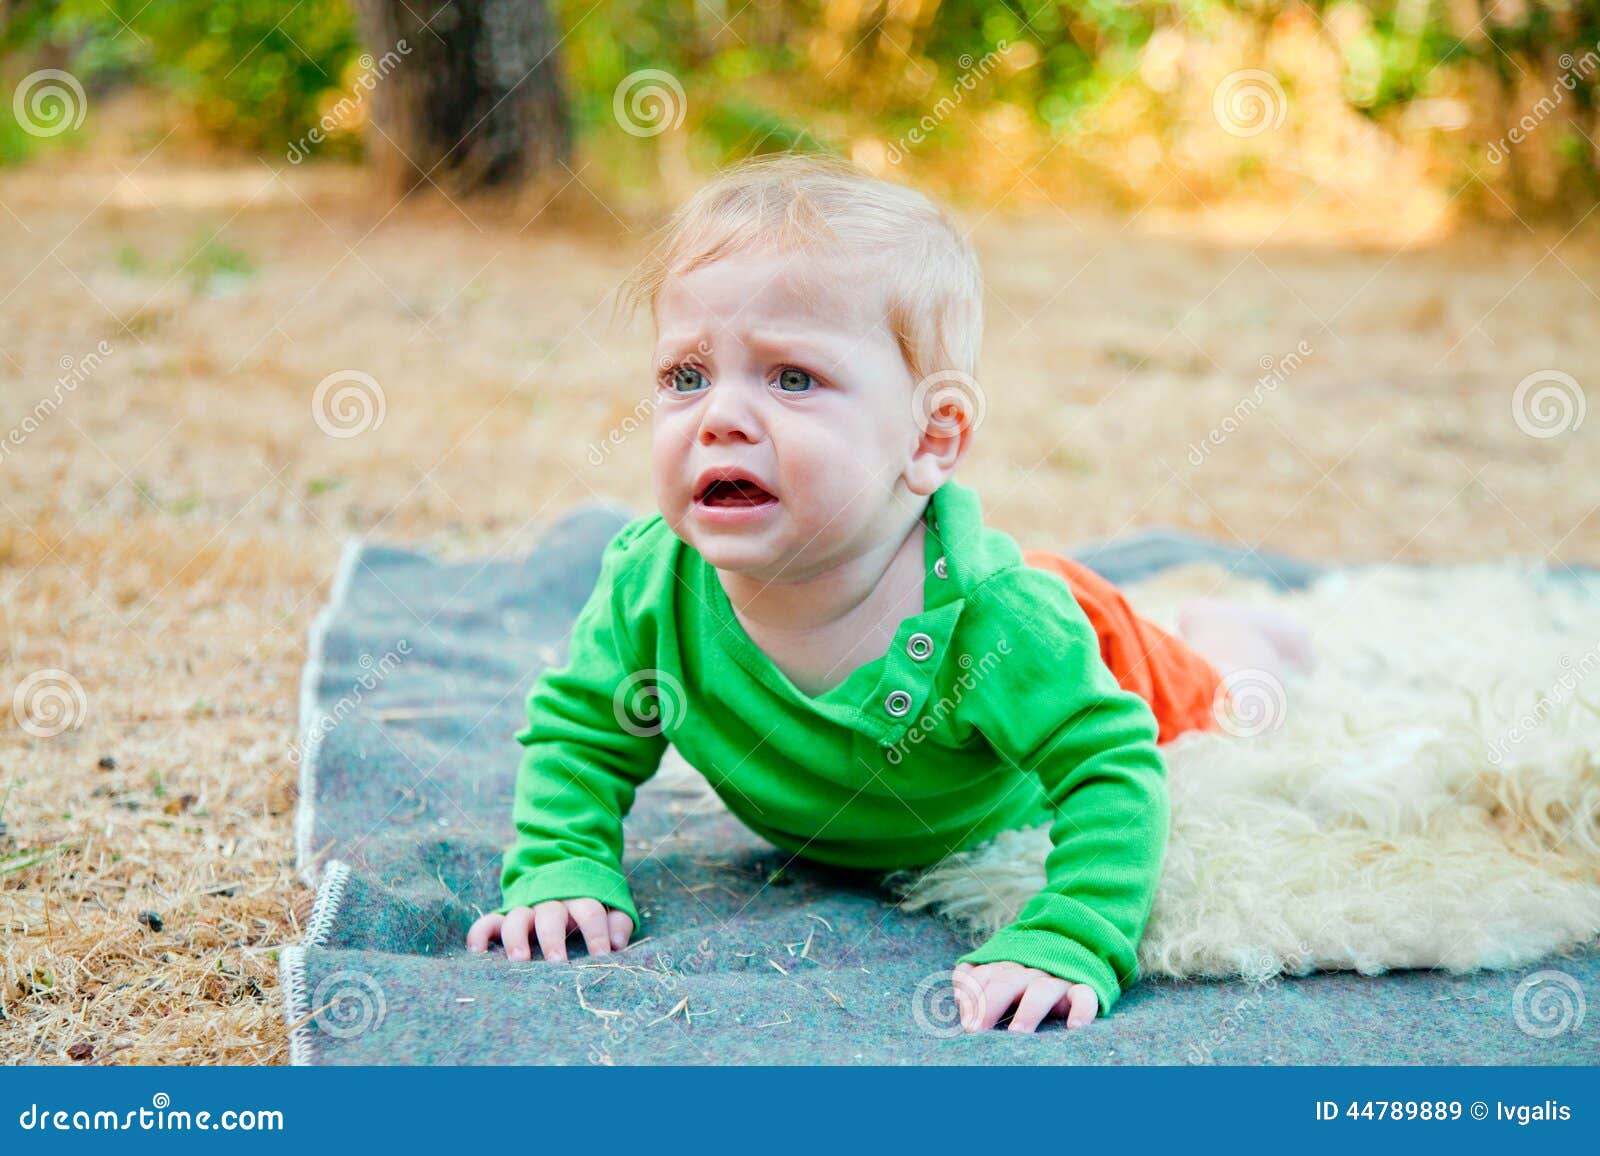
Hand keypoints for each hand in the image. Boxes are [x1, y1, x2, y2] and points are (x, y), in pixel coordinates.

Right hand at [466, 898, 633, 961]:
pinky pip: (487, 922)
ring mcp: (525, 908)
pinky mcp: (504, 916)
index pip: (589, 911)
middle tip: (558, 963)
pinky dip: (479, 934)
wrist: (559, 868)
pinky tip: (476, 952)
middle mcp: (550, 902)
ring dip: (516, 938)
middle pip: (550, 916)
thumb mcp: (609, 905)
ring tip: (519, 961)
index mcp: (579, 897)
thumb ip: (618, 922)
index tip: (602, 956)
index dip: (597, 933)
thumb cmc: (587, 900)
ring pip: (517, 918)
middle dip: (553, 939)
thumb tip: (618, 944)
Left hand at [951, 960, 1098, 1032]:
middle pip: (1007, 981)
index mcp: (1008, 966)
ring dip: (1028, 1011)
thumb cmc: (1026, 979)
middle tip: (976, 1030)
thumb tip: (957, 997)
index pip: (984, 974)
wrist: (1077, 947)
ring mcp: (1057, 978)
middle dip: (989, 1003)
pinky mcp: (1083, 987)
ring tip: (1017, 1033)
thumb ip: (976, 982)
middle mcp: (1031, 969)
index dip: (972, 995)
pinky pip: (1085, 997)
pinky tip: (1074, 1028)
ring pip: (1042, 989)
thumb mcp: (1000, 975)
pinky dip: (1081, 1010)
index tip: (966, 1022)